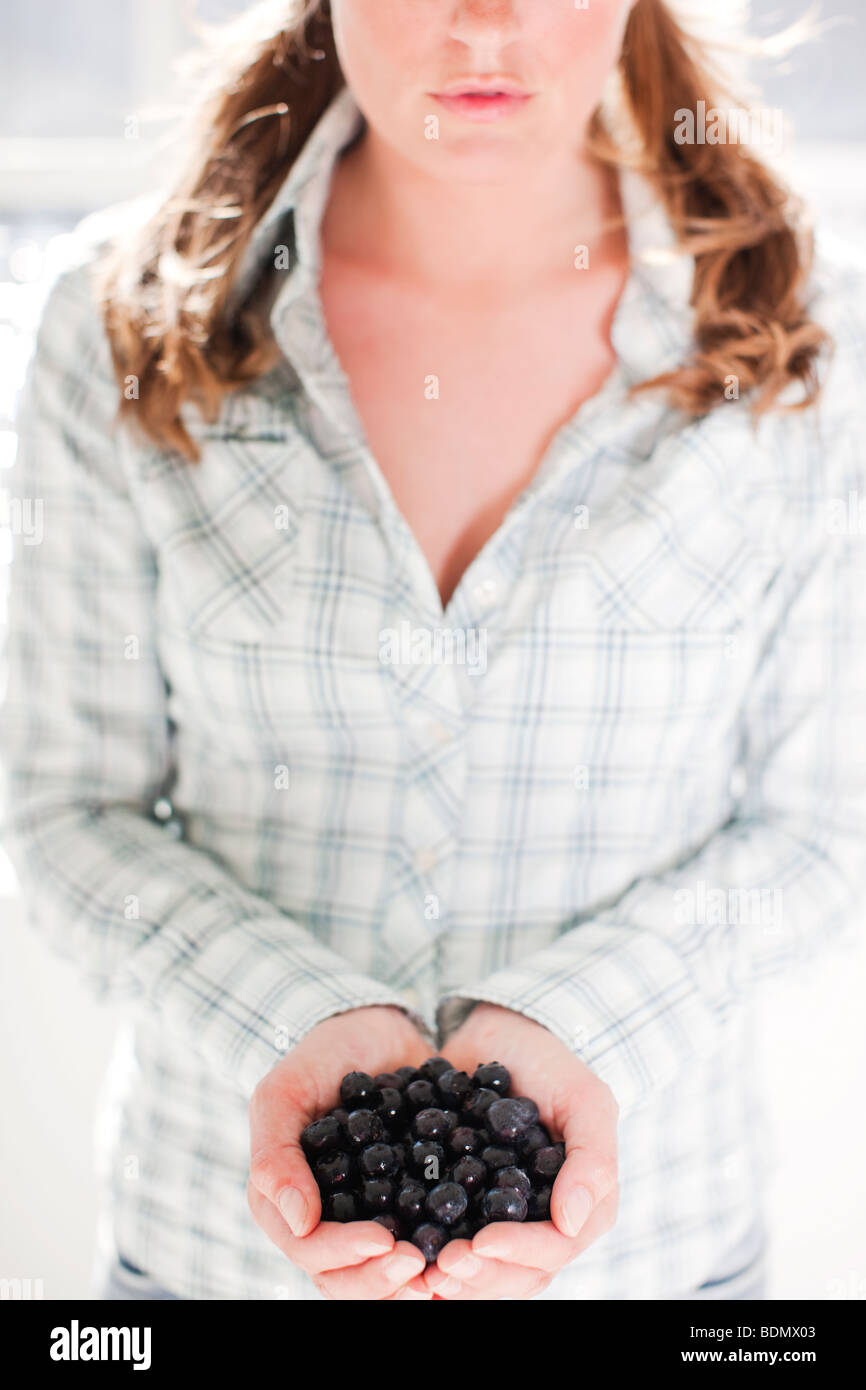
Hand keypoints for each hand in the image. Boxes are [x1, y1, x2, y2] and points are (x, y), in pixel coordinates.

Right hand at [247, 1004, 433, 1299]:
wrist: (375, 1028)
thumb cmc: (320, 1056)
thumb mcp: (284, 1092)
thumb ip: (276, 1153)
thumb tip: (299, 1222)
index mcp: (287, 1202)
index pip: (310, 1249)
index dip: (344, 1254)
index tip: (385, 1240)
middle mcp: (327, 1219)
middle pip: (347, 1278)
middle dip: (381, 1279)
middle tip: (420, 1265)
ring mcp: (369, 1214)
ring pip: (383, 1270)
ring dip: (411, 1281)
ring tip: (445, 1271)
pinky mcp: (410, 1202)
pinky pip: (423, 1238)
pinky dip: (442, 1252)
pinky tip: (469, 1249)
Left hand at [422, 1003, 618, 1300]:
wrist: (500, 1033)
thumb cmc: (551, 1064)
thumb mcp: (585, 1098)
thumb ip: (593, 1159)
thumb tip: (572, 1222)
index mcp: (580, 1207)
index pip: (553, 1248)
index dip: (517, 1253)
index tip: (479, 1243)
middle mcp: (542, 1223)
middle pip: (515, 1274)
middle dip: (480, 1276)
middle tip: (441, 1267)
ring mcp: (501, 1220)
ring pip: (483, 1272)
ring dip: (455, 1278)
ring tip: (422, 1273)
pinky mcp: (464, 1208)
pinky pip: (450, 1242)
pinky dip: (430, 1255)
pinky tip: (403, 1254)